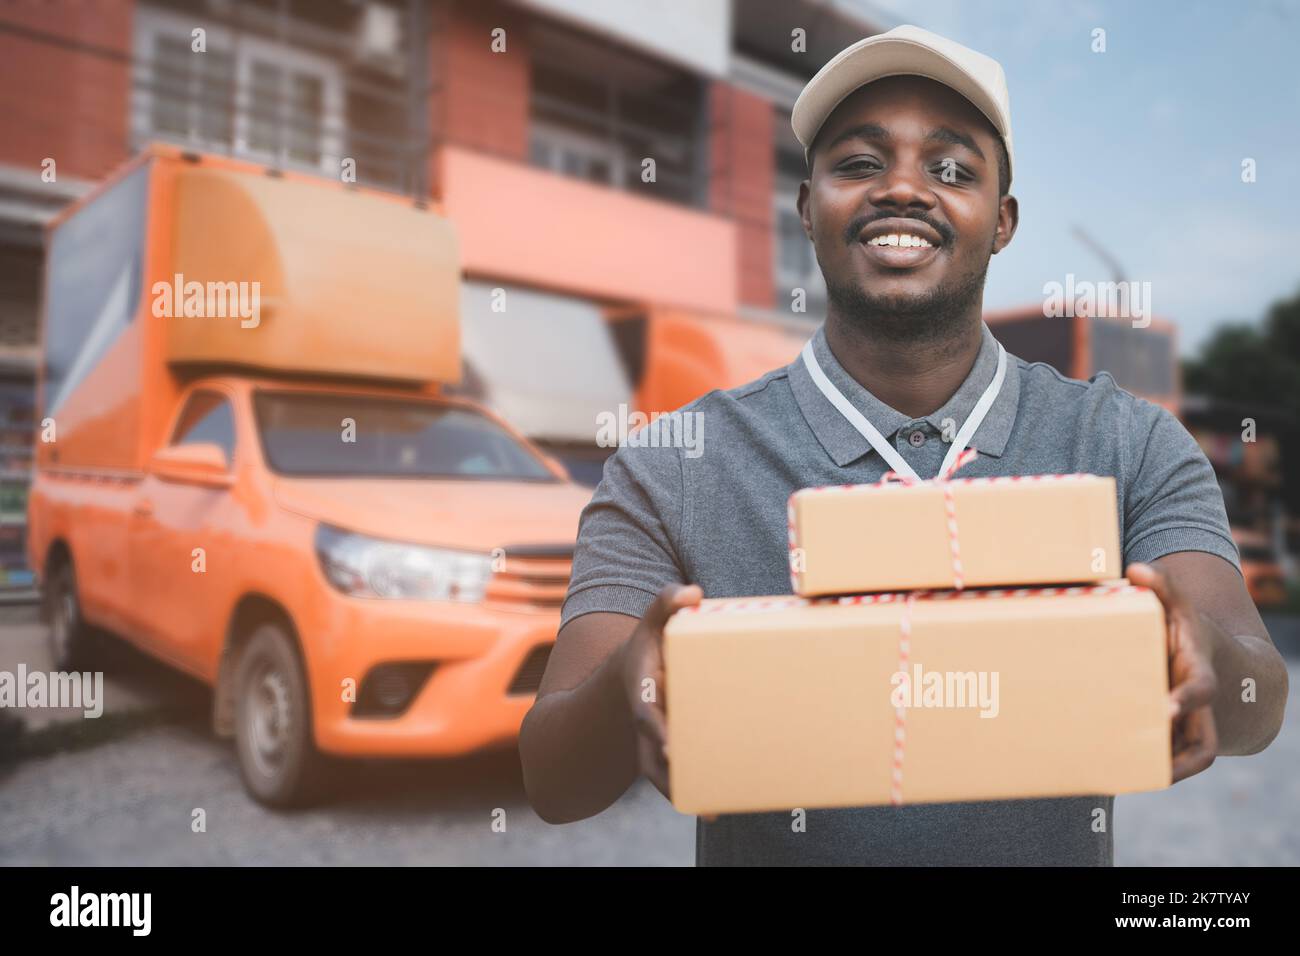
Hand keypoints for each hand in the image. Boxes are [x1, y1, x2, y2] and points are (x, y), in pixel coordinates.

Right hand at [618, 583, 701, 800]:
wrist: (627, 681)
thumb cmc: (646, 651)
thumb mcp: (649, 625)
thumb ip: (665, 603)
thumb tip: (693, 593)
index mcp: (640, 694)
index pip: (645, 714)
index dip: (657, 729)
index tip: (670, 744)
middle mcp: (644, 724)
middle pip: (652, 757)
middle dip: (670, 775)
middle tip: (695, 791)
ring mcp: (652, 744)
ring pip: (663, 776)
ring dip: (684, 794)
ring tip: (712, 811)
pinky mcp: (668, 755)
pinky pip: (677, 778)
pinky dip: (694, 795)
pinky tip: (716, 808)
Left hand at [1127, 562, 1218, 782]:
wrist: (1225, 665)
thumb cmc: (1192, 633)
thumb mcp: (1181, 607)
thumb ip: (1164, 586)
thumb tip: (1135, 569)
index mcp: (1199, 673)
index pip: (1202, 690)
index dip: (1187, 699)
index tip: (1168, 706)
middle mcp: (1200, 707)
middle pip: (1202, 743)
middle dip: (1178, 758)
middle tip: (1141, 764)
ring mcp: (1193, 725)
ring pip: (1186, 760)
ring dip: (1161, 771)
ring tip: (1119, 777)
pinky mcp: (1181, 737)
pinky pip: (1173, 762)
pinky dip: (1152, 769)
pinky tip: (1113, 772)